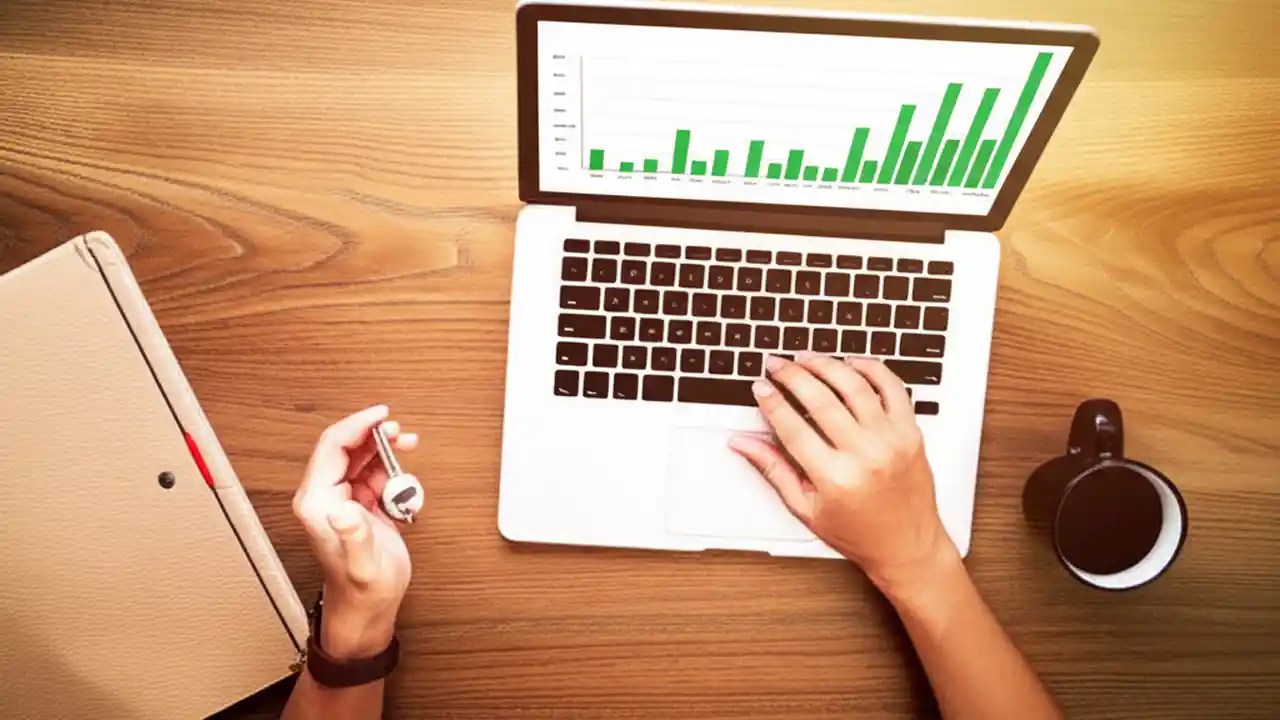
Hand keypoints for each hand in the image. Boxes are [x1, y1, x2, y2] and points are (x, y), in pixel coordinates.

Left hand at [292, 405, 418, 659]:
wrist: (368, 608)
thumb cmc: (362, 590)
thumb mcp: (362, 564)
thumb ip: (354, 536)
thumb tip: (344, 509)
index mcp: (318, 503)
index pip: (333, 447)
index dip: (357, 425)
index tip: (382, 416)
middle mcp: (326, 498)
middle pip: (347, 448)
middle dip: (376, 436)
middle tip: (402, 433)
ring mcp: (342, 501)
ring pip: (361, 459)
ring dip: (386, 452)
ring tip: (408, 449)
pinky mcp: (359, 507)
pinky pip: (374, 476)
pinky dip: (392, 473)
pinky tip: (404, 484)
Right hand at [730, 354, 955, 593]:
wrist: (908, 546)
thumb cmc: (858, 533)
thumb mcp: (806, 508)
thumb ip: (773, 469)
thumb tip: (743, 443)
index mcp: (834, 478)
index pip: (792, 426)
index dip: (771, 401)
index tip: (760, 386)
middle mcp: (865, 455)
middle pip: (820, 399)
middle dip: (792, 375)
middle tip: (777, 364)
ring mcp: (891, 440)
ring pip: (855, 386)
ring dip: (827, 365)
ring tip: (807, 358)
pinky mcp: (911, 433)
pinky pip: (893, 388)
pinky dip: (872, 369)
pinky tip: (852, 363)